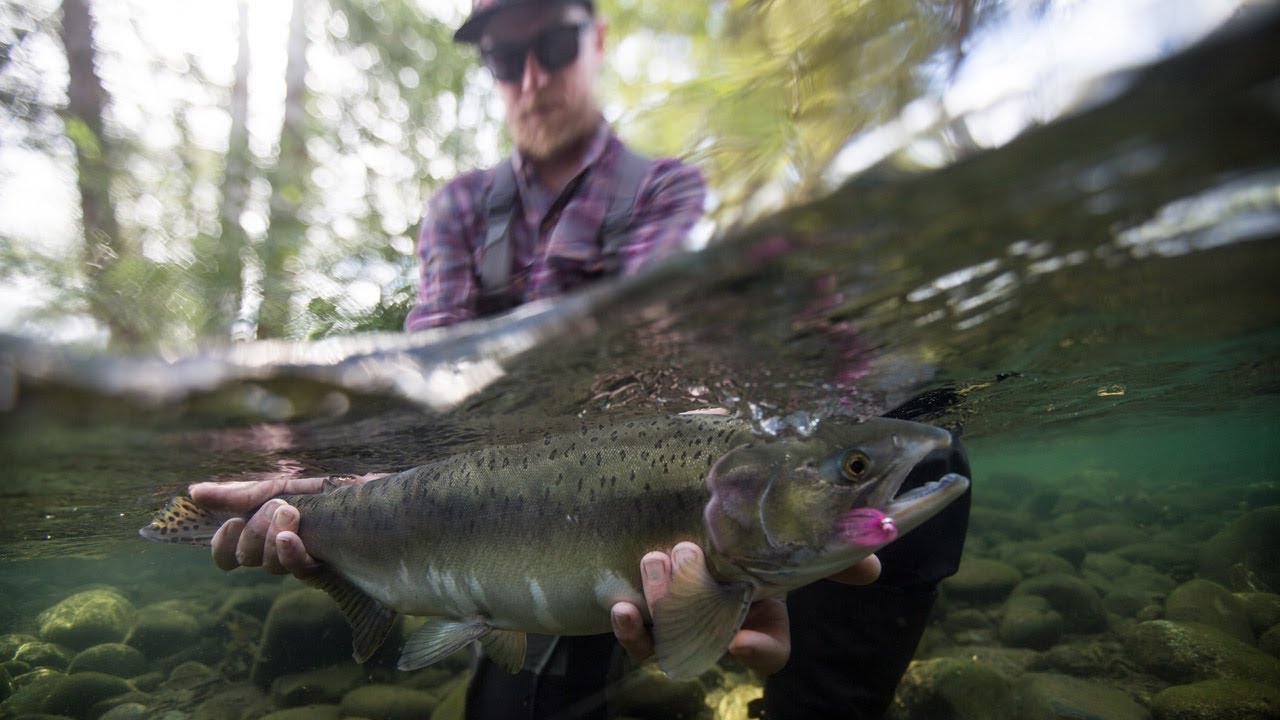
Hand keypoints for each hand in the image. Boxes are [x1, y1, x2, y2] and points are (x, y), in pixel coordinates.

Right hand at [190, 473, 386, 577]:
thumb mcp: (290, 484)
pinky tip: (293, 537)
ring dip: (271, 539)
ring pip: (268, 565)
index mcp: (270, 529)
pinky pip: (299, 570)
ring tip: (290, 513)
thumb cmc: (343, 488)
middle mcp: (285, 549)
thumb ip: (243, 492)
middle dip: (251, 535)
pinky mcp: (331, 569)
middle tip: (276, 510)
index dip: (222, 545)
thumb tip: (192, 493)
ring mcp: (308, 560)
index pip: (230, 552)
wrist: (393, 492)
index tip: (229, 525)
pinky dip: (290, 552)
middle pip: (244, 559)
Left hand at [609, 543, 880, 675]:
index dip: (759, 651)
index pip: (769, 649)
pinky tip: (621, 606)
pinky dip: (627, 626)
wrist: (688, 497)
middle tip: (685, 558)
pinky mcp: (644, 611)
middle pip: (709, 641)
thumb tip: (873, 562)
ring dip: (662, 604)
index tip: (742, 642)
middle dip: (695, 609)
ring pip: (670, 639)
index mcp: (758, 607)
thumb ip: (826, 546)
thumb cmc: (742, 521)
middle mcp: (718, 620)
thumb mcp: (783, 530)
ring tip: (655, 560)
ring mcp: (679, 619)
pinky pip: (635, 636)